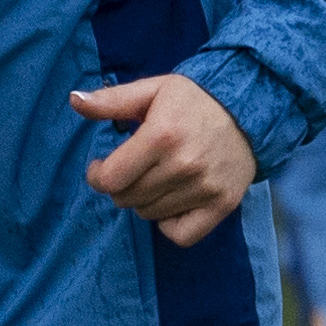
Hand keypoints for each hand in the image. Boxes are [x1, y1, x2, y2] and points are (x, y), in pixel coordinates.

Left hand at [71, 74, 257, 248]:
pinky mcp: (222, 205)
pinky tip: (172, 202)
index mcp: (161, 136)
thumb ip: (111, 100)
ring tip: (156, 179)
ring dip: (145, 201)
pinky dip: (170, 224)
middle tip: (132, 170)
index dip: (97, 176)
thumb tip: (74, 100)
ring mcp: (204, 188)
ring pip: (149, 215)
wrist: (251, 106)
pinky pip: (181, 235)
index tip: (102, 166)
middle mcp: (183, 166)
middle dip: (121, 186)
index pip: (110, 179)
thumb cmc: (194, 99)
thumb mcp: (152, 90)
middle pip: (127, 199)